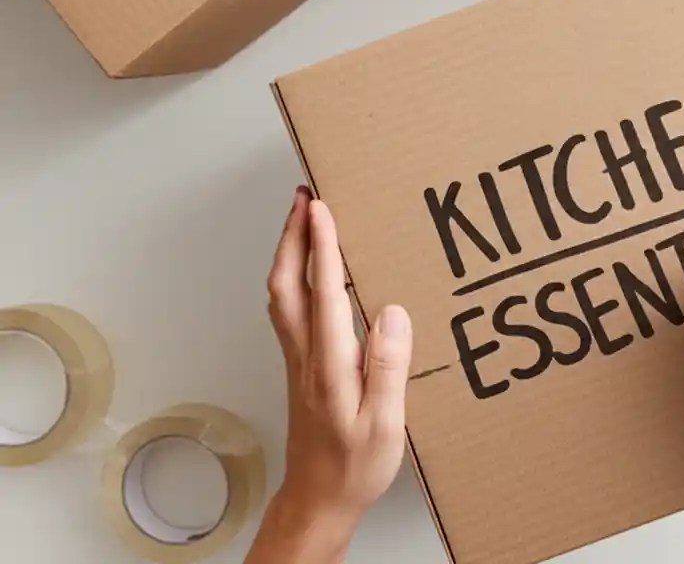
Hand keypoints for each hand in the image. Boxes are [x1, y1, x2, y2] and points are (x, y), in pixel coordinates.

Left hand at [247, 187, 413, 562]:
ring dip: (289, 251)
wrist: (317, 500)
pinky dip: (293, 277)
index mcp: (330, 364)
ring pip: (282, 294)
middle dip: (294, 234)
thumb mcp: (384, 423)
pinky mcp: (300, 369)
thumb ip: (388, 366)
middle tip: (303, 196)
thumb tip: (390, 313)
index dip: (322, 245)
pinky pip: (288, 310)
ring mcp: (298, 361)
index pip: (322, 291)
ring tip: (301, 221)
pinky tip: (306, 273)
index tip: (321, 207)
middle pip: (287, 282)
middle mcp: (306, 356)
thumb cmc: (353, 467)